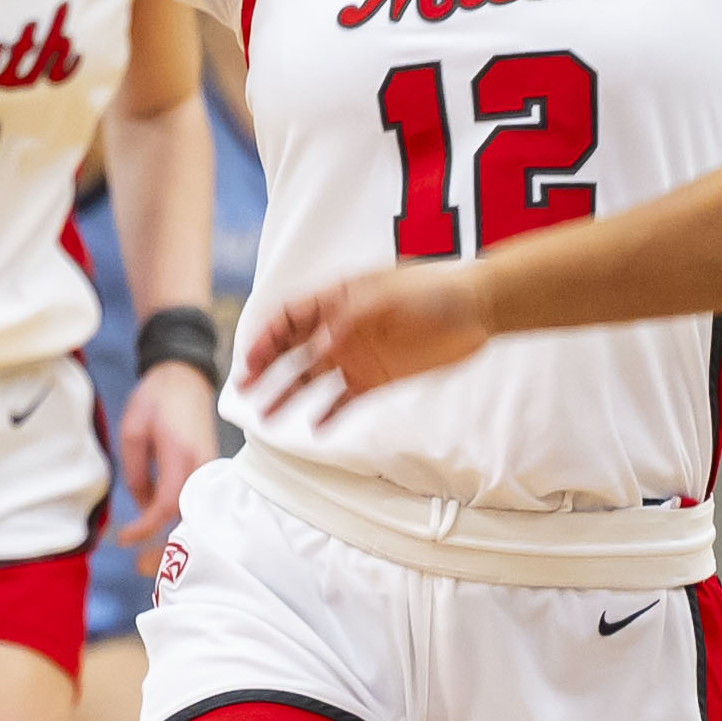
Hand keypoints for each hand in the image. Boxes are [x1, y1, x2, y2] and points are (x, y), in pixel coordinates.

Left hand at [111, 359, 218, 548]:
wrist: (184, 376)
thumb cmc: (155, 400)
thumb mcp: (132, 433)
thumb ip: (136, 473)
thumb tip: (141, 505)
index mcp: (181, 456)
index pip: (166, 505)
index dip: (145, 527)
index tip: (124, 539)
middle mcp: (202, 467)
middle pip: (187, 517)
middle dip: (168, 548)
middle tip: (142, 569)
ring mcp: (209, 469)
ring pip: (194, 513)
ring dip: (174, 537)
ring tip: (148, 559)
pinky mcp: (209, 469)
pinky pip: (196, 501)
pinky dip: (180, 520)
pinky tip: (161, 531)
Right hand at [238, 262, 496, 422]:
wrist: (477, 309)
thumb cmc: (432, 292)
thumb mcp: (386, 298)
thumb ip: (350, 320)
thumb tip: (319, 345)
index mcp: (337, 298)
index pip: (290, 318)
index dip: (266, 337)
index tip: (251, 360)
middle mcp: (341, 328)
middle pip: (292, 349)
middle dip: (265, 367)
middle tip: (244, 389)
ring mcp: (358, 355)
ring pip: (312, 378)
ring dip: (288, 395)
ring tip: (266, 417)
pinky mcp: (379, 378)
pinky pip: (346, 400)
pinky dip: (330, 414)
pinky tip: (315, 428)